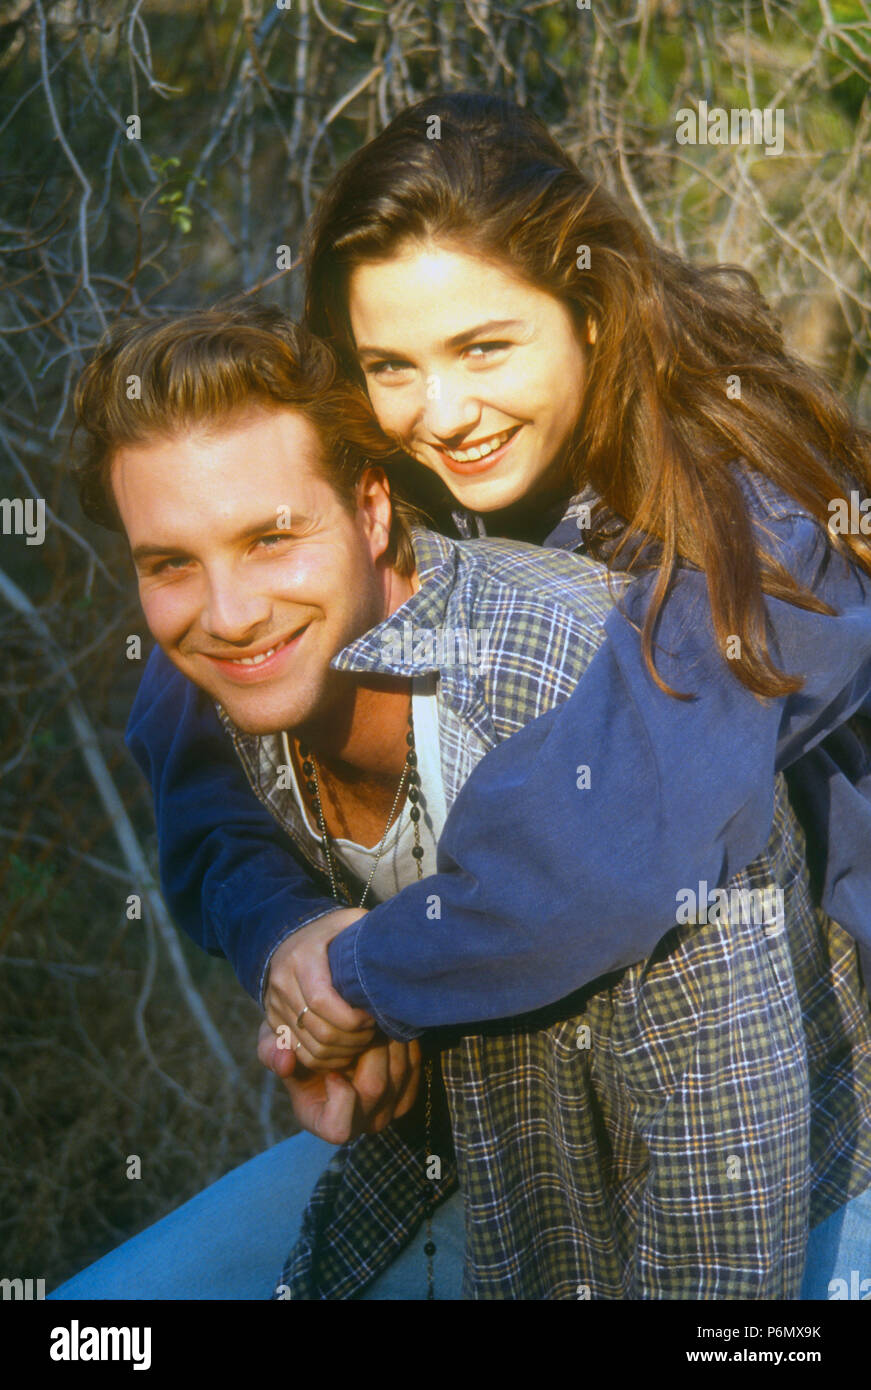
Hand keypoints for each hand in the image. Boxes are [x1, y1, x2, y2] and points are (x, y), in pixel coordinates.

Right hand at [257, 1020, 420, 1142]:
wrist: (328, 1037)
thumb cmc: (295, 1042)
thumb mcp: (274, 1043)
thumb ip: (271, 1052)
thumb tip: (283, 1060)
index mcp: (323, 1122)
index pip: (340, 1128)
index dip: (340, 1095)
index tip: (330, 1067)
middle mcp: (359, 1125)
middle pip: (375, 1088)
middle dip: (369, 1048)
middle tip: (360, 1022)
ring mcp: (387, 1111)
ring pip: (399, 1073)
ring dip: (388, 1039)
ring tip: (373, 1018)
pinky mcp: (408, 1091)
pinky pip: (414, 1067)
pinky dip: (403, 1042)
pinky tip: (388, 1025)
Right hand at [264, 907, 376, 1070]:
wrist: (292, 937)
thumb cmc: (333, 932)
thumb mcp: (350, 922)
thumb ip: (366, 931)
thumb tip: (390, 948)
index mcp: (301, 958)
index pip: (323, 1001)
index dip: (353, 1018)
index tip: (373, 1017)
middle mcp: (282, 983)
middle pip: (319, 1030)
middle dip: (353, 1039)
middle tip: (372, 1032)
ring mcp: (274, 1005)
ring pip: (310, 1048)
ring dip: (342, 1052)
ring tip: (363, 1040)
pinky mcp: (274, 1022)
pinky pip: (300, 1054)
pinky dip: (326, 1060)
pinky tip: (346, 1050)